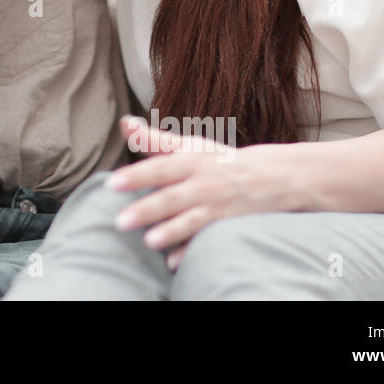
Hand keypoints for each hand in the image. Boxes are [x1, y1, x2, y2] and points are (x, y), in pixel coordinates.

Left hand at [107, 116, 297, 270]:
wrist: (270, 177)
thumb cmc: (218, 160)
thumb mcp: (189, 146)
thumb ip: (153, 139)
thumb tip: (123, 123)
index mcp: (189, 162)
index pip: (159, 168)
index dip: (136, 176)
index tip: (113, 183)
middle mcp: (202, 184)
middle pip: (171, 198)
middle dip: (147, 209)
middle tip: (120, 221)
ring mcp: (216, 207)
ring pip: (191, 220)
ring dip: (171, 231)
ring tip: (149, 241)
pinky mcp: (226, 226)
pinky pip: (208, 240)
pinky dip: (192, 250)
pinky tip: (173, 261)